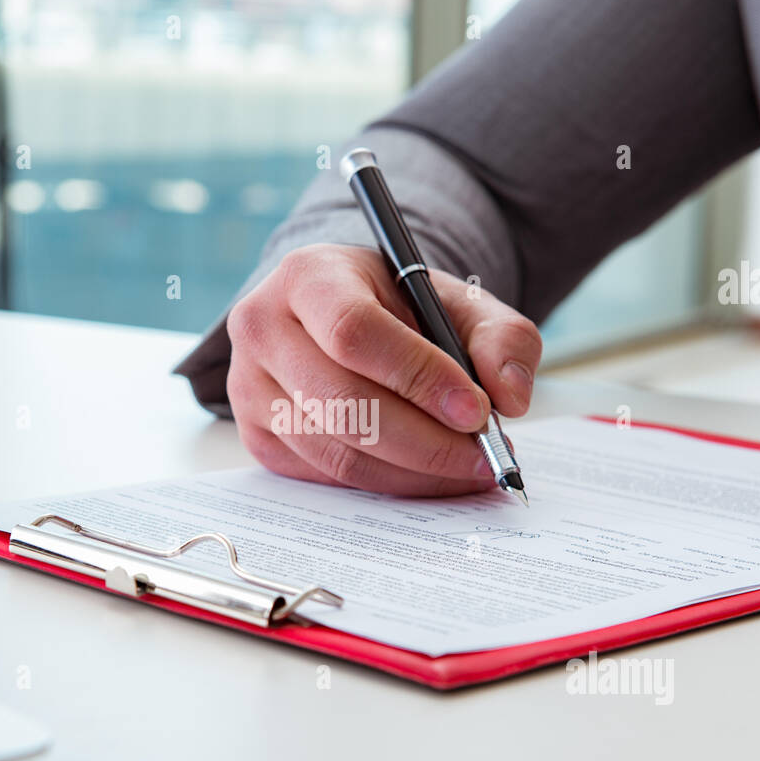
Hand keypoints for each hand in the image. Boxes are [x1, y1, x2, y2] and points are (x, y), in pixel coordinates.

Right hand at [226, 244, 541, 494]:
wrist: (344, 319)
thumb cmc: (402, 309)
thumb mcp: (460, 303)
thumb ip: (501, 339)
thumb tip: (509, 398)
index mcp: (308, 276)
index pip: (354, 333)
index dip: (419, 377)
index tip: (477, 411)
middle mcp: (263, 328)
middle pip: (343, 403)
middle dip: (426, 441)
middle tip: (484, 455)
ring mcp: (249, 387)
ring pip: (336, 452)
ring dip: (412, 472)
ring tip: (466, 466)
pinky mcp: (257, 435)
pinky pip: (325, 477)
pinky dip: (386, 484)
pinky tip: (426, 473)